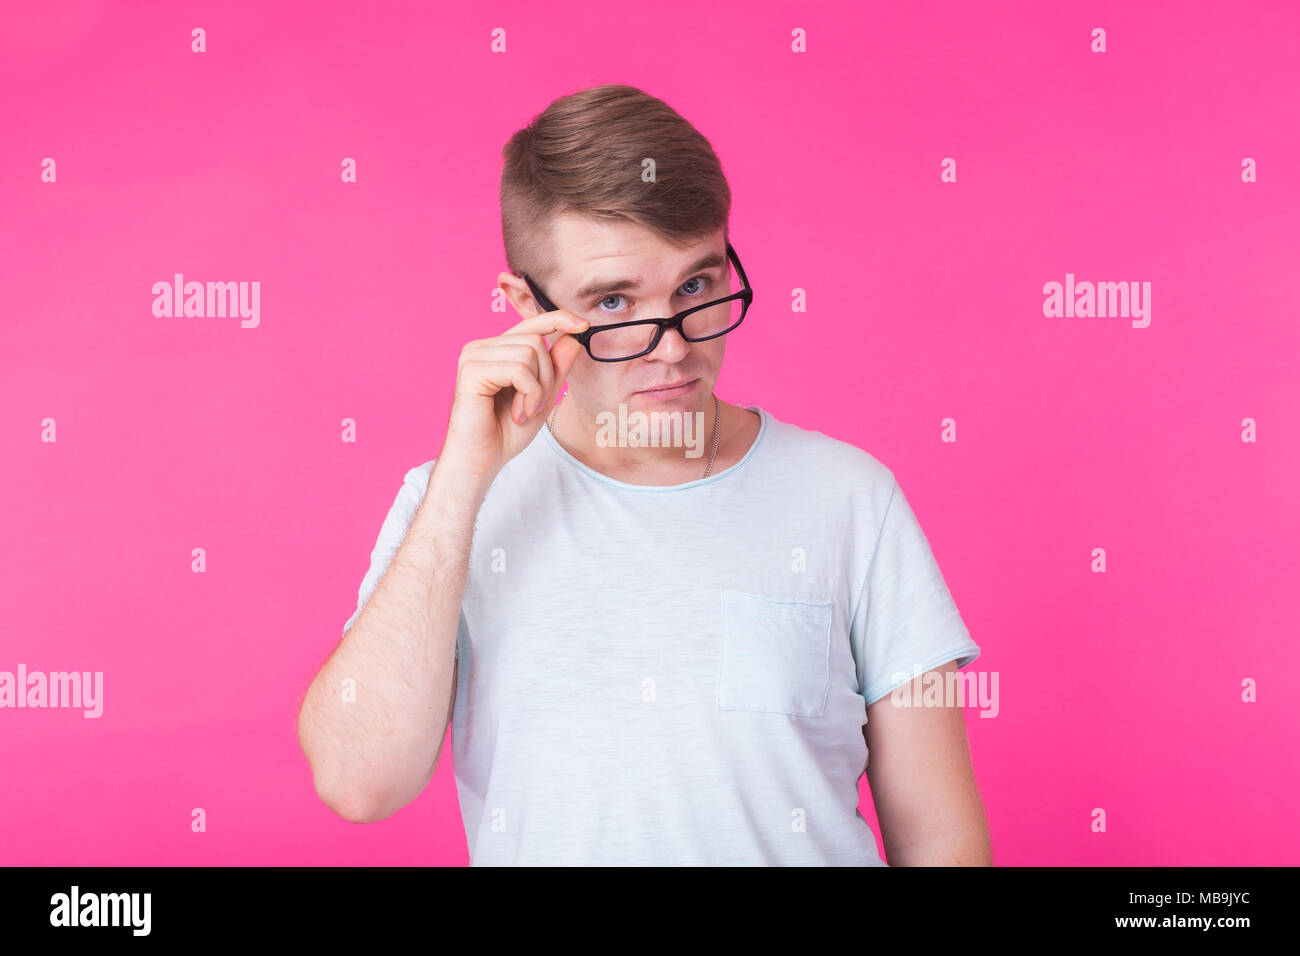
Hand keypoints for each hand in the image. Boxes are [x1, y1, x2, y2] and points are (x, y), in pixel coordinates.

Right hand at [439, 309, 588, 483]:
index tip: (583, 325)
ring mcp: (473, 356)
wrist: (481, 461)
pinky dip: (529, 394)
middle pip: (535, 340)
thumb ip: (555, 368)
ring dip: (537, 389)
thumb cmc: (505, 432)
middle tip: (534, 406)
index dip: (558, 319)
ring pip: (529, 353)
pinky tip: (518, 414)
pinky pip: (518, 369)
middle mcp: (481, 347)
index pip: (531, 324)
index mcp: (495, 350)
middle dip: (546, 376)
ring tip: (524, 412)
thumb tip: (574, 337)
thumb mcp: (541, 396)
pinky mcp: (471, 370)